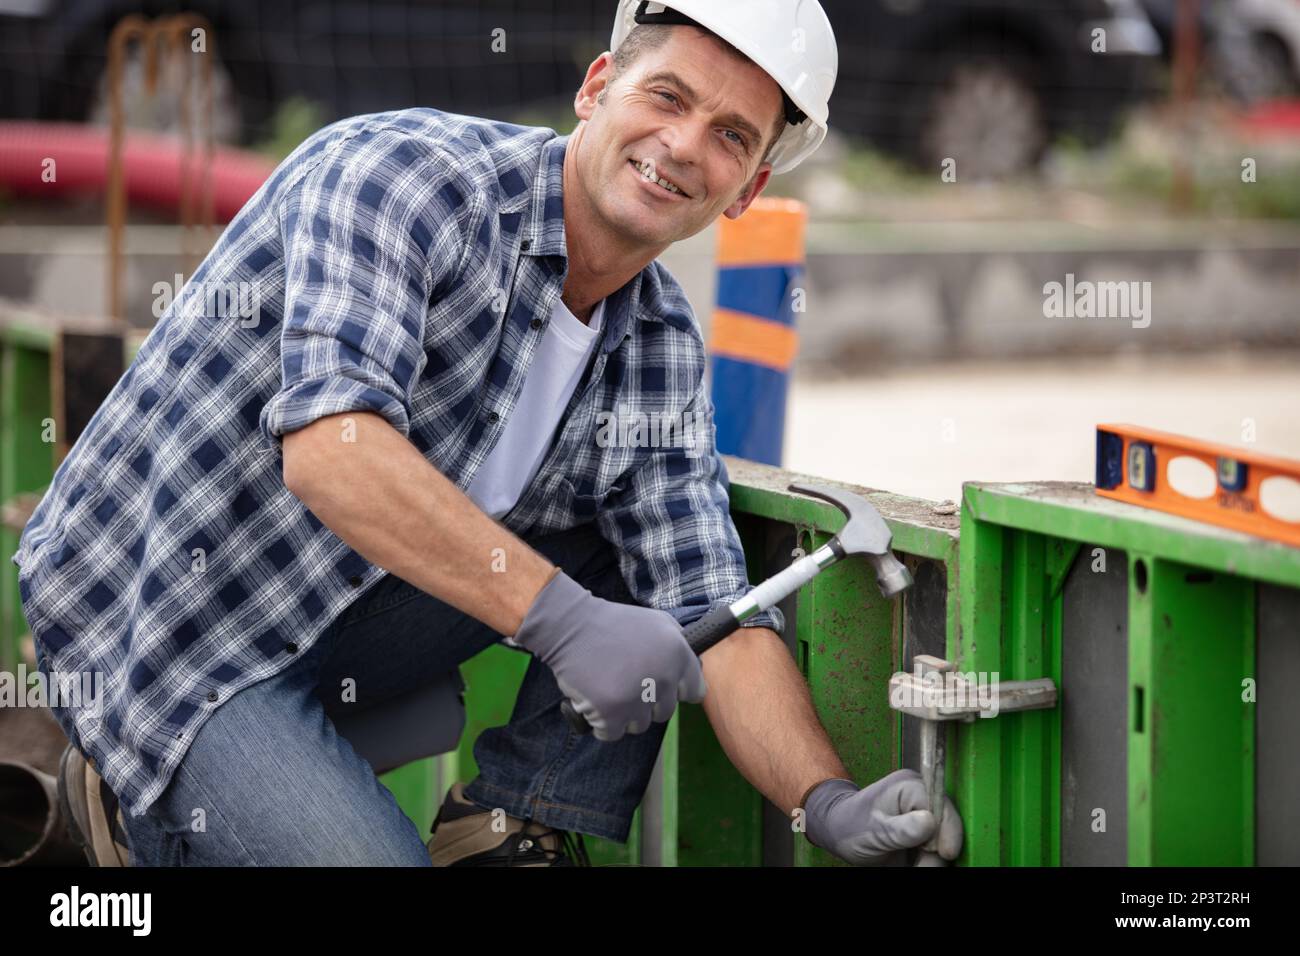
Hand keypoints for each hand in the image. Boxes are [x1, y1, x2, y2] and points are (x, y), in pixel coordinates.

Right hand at [512, 570, 706, 741]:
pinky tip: (594, 699)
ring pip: (639, 725)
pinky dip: (601, 723)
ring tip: (608, 686)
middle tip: (626, 683)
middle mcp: (663, 677)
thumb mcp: (656, 622)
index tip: (660, 687)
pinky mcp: (611, 713)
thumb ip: (680, 646)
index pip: (695, 692)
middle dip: (646, 703)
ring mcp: (637, 697)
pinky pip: (612, 733)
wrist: (570, 625)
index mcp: (678, 654)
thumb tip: (693, 672)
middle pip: (664, 713)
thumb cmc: (613, 624)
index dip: (675, 690)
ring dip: (623, 713)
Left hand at [803, 770, 962, 865]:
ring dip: (933, 860)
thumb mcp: (874, 830)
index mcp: (909, 786)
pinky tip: (915, 863)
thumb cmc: (850, 825)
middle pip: (947, 826)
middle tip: (921, 864)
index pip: (942, 807)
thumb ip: (901, 828)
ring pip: (944, 843)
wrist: (840, 834)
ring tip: (914, 864)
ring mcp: (923, 816)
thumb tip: (930, 821)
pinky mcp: (923, 833)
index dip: (947, 831)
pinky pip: (936, 851)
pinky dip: (929, 861)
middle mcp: (921, 798)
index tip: (943, 853)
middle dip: (938, 851)